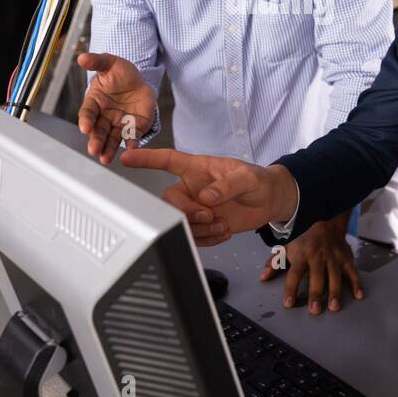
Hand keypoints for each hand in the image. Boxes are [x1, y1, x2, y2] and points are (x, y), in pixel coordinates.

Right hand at [76, 52, 155, 163]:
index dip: (85, 120)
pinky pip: (132, 136)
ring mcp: (119, 123)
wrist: (139, 80)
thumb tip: (82, 57)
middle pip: (98, 131)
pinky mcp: (134, 127)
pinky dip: (132, 143)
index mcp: (95, 102)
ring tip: (105, 159)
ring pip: (112, 139)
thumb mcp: (110, 63)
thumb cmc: (120, 73)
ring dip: (108, 149)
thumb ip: (97, 62)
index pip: (87, 113)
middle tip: (94, 150)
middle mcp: (104, 116)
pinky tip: (132, 148)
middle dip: (96, 141)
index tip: (85, 128)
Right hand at [120, 147, 297, 245]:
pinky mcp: (203, 225)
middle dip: (185, 212)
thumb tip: (207, 196)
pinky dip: (208, 239)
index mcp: (198, 168)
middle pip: (169, 200)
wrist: (270, 201)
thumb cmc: (258, 181)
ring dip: (199, 229)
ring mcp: (196, 207)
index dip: (146, 158)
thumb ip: (227, 185)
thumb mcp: (247, 178)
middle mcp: (192, 188)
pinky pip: (194, 236)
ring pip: (180, 222)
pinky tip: (224, 232)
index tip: (127, 157)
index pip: (167, 160)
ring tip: (222, 225)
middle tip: (209, 216)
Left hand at [260, 214, 362, 314]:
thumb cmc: (303, 237)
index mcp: (301, 255)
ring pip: (335, 276)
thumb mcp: (287, 246)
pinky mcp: (346, 258)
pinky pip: (352, 271)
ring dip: (335, 292)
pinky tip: (358, 295)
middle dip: (316, 294)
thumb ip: (275, 262)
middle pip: (316, 277)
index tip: (288, 303)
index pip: (294, 274)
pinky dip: (356, 283)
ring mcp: (333, 258)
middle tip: (315, 310)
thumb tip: (263, 277)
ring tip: (334, 307)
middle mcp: (318, 257)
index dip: (291, 289)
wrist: (324, 219)